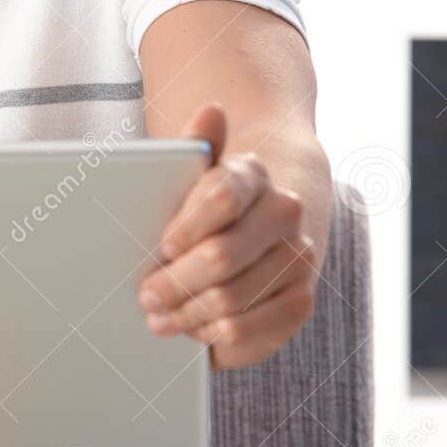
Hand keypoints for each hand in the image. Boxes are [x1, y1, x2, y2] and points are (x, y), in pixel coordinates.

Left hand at [136, 103, 317, 369]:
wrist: (252, 234)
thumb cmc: (203, 209)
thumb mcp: (190, 175)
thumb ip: (195, 145)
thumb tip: (210, 111)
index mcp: (253, 173)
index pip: (221, 194)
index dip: (185, 227)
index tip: (161, 246)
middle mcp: (285, 211)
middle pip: (220, 255)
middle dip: (174, 281)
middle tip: (146, 295)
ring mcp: (298, 257)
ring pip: (231, 298)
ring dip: (187, 313)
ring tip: (160, 317)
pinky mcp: (300, 300)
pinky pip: (253, 331)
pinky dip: (215, 336)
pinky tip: (193, 329)